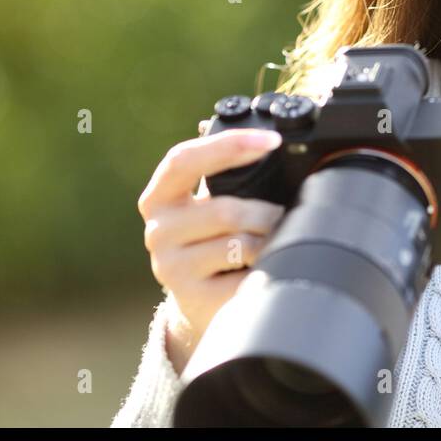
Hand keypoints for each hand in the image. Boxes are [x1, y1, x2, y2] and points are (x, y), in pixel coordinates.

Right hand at [136, 128, 286, 372]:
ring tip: (275, 241)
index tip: (272, 141)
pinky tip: (265, 269)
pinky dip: (266, 270)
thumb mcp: (210, 202)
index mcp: (160, 197)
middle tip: (283, 215)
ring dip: (269, 240)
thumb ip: (226, 173)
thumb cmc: (213, 239)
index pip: (184, 160)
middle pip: (225, 210)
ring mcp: (171, 267)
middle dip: (267, 211)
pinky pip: (246, 277)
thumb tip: (267, 140)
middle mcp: (157, 230)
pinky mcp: (193, 298)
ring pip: (240, 243)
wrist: (201, 300)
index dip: (229, 145)